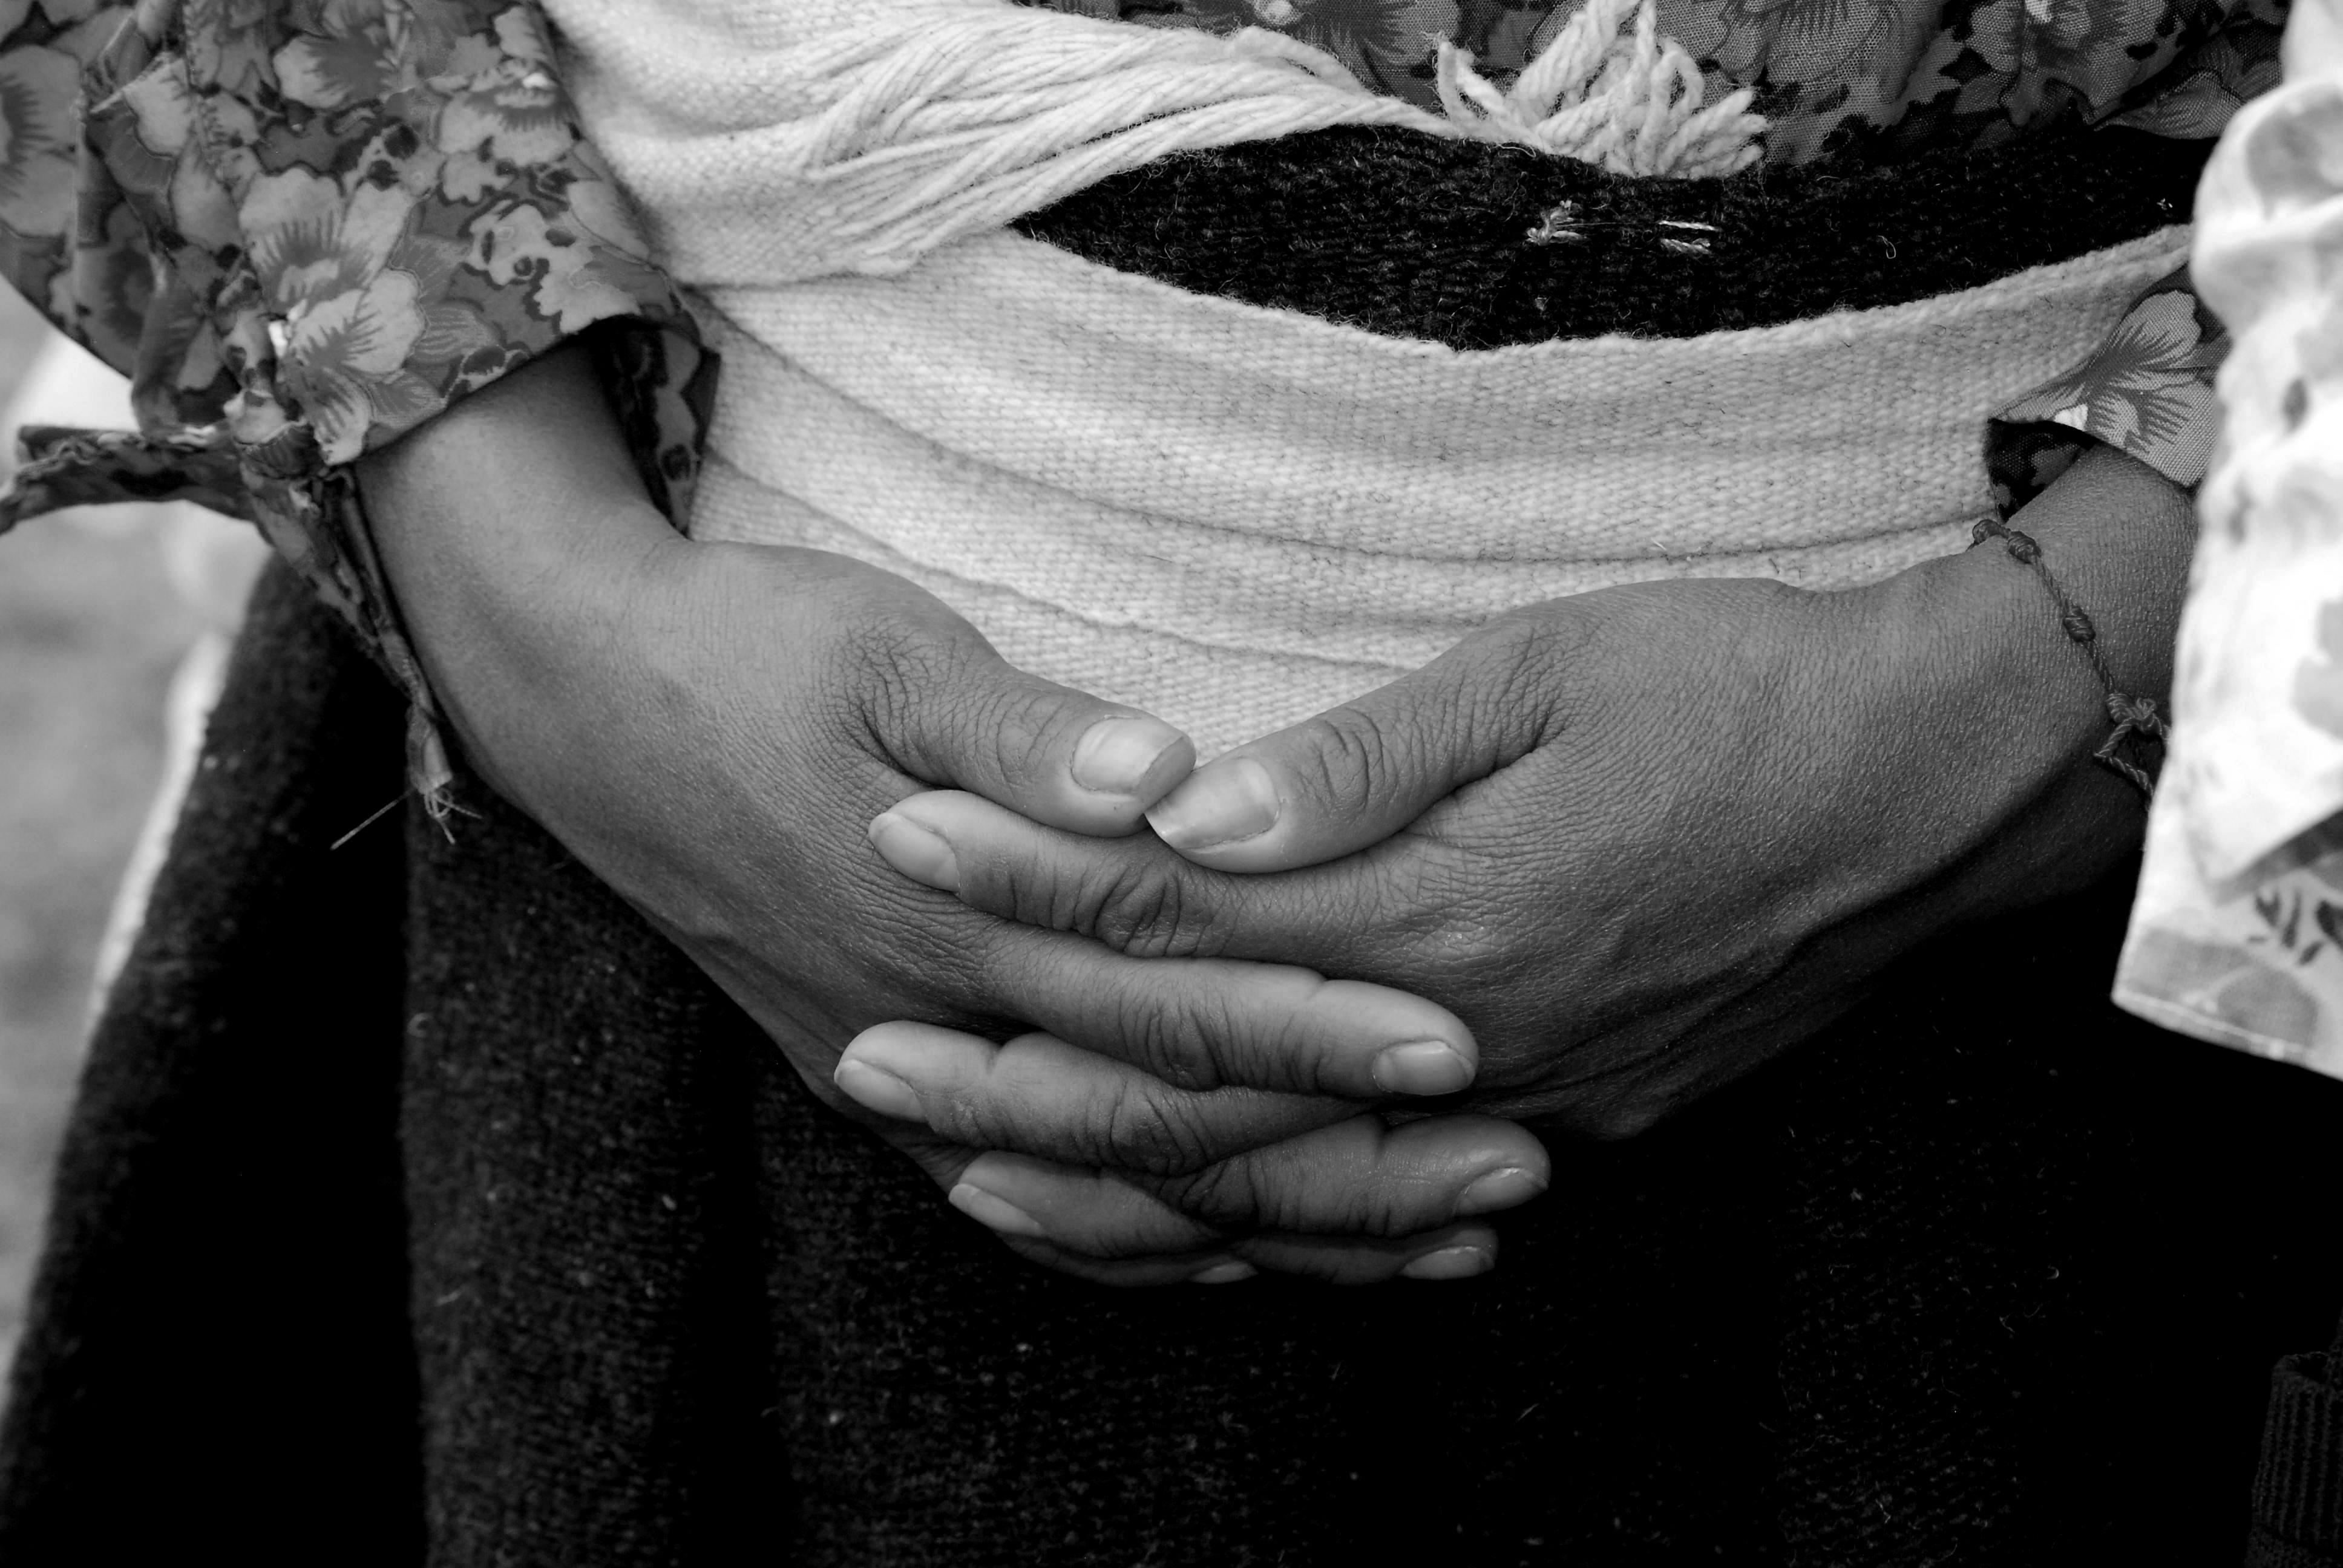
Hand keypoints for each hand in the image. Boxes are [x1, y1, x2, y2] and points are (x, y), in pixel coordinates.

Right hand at [356, 344, 1549, 1283]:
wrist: (596, 714)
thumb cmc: (757, 659)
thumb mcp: (887, 652)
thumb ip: (1020, 729)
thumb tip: (1156, 778)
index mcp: (961, 910)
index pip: (1170, 991)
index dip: (1314, 1020)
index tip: (1458, 1039)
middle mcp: (942, 1019)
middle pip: (1169, 1114)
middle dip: (1345, 1149)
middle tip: (1517, 1166)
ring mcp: (911, 1069)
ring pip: (1116, 1184)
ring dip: (1276, 1218)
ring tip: (1436, 1241)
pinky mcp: (887, 1080)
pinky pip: (1027, 1197)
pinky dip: (1139, 1241)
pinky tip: (1236, 1260)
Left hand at [843, 446, 2196, 1137]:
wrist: (1928, 789)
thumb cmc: (1738, 690)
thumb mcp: (1551, 673)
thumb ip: (1362, 758)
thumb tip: (1189, 810)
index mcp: (1439, 907)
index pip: (1180, 915)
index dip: (1028, 881)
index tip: (895, 838)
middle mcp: (1458, 1029)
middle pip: (1197, 1079)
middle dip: (1018, 1074)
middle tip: (863, 1065)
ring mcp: (1518, 1087)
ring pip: (1276, 1168)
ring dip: (1115, 1177)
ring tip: (974, 1175)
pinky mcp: (1569, 1104)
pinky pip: (1376, 1188)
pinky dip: (1264, 1214)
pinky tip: (1187, 1219)